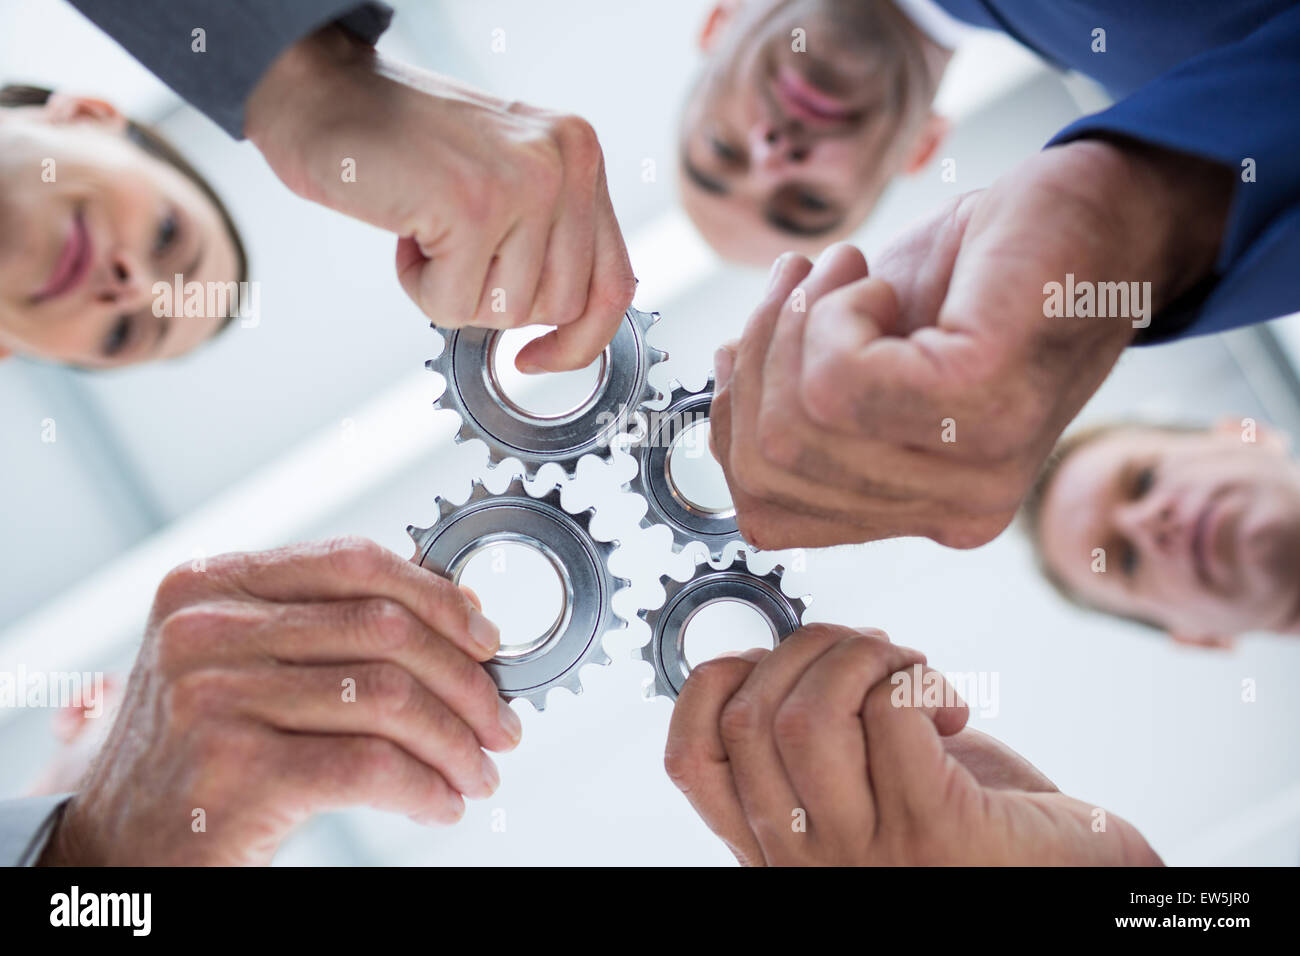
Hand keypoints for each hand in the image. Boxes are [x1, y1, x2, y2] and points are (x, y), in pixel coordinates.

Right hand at [39, 538, 519, 865]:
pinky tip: (440, 802)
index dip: (439, 596)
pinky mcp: (236, 770)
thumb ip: (319, 623)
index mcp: (211, 584)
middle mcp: (206, 629)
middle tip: (500, 721)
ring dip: (456, 741)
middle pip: (386, 629)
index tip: (485, 636)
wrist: (112, 846)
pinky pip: (371, 765)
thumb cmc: (193, 752)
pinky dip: (425, 786)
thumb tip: (448, 608)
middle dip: (466, 680)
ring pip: (390, 698)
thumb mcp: (234, 661)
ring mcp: (215, 697)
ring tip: (479, 770)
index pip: (355, 561)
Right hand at [245, 27, 635, 371]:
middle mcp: (566, 161)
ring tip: (428, 232)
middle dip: (498, 304)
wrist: (324, 94)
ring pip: (508, 313)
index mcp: (580, 155)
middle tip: (455, 253)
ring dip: (454, 292)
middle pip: (559, 307)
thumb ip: (552, 236)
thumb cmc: (406, 149)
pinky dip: (419, 286)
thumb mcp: (506, 180)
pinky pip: (454, 306)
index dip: (581, 340)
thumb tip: (575, 327)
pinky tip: (407, 232)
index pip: (615, 282)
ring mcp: (524, 181)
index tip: (536, 357)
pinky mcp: (474, 205)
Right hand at [665, 624, 1161, 865]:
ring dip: (863, 654)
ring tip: (907, 671)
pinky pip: (893, 710)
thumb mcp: (864, 792)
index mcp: (775, 843)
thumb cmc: (972, 828)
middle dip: (808, 646)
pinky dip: (917, 677)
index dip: (715, 681)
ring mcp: (868, 852)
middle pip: (750, 717)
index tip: (774, 659)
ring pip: (809, 712)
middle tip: (868, 656)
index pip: (690, 757)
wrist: (1070, 887)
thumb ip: (813, 745)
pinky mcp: (938, 828)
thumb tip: (771, 650)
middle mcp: (806, 860)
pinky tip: (950, 708)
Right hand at [710, 139, 1229, 548]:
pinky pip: (839, 378)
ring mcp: (974, 473)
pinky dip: (836, 312)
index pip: (765, 514)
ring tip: (847, 273)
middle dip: (759, 359)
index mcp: (920, 515)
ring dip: (797, 323)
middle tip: (805, 282)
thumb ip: (801, 401)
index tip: (753, 337)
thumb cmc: (979, 279)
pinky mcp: (984, 409)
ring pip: (798, 421)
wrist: (1095, 216)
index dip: (730, 423)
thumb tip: (722, 389)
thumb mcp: (868, 351)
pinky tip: (884, 286)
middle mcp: (952, 515)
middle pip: (769, 469)